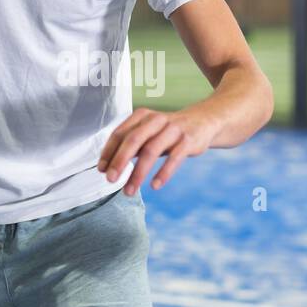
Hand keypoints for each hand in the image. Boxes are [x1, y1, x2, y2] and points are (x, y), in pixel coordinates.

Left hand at [98, 108, 218, 195]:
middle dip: (120, 161)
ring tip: (129, 191)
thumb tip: (108, 167)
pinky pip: (174, 158)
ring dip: (138, 173)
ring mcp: (173, 129)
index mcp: (142, 116)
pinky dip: (163, 173)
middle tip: (110, 180)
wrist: (204, 121)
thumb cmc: (168, 131)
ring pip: (151, 151)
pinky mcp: (188, 140)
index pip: (120, 133)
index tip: (102, 170)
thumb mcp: (149, 133)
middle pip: (133, 140)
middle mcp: (156, 120)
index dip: (109, 152)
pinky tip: (155, 186)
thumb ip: (131, 145)